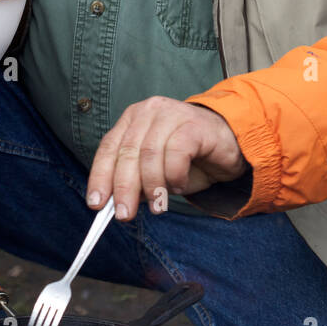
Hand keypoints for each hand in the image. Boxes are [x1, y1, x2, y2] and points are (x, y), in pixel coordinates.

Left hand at [85, 96, 247, 220]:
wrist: (230, 146)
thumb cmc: (189, 159)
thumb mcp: (156, 171)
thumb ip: (136, 180)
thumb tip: (116, 202)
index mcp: (133, 119)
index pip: (109, 147)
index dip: (100, 176)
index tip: (96, 203)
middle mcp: (149, 111)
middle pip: (128, 152)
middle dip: (124, 188)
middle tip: (124, 214)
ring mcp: (172, 114)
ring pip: (150, 154)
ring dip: (152, 186)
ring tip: (158, 206)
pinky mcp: (193, 123)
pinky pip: (176, 154)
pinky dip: (174, 176)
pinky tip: (179, 186)